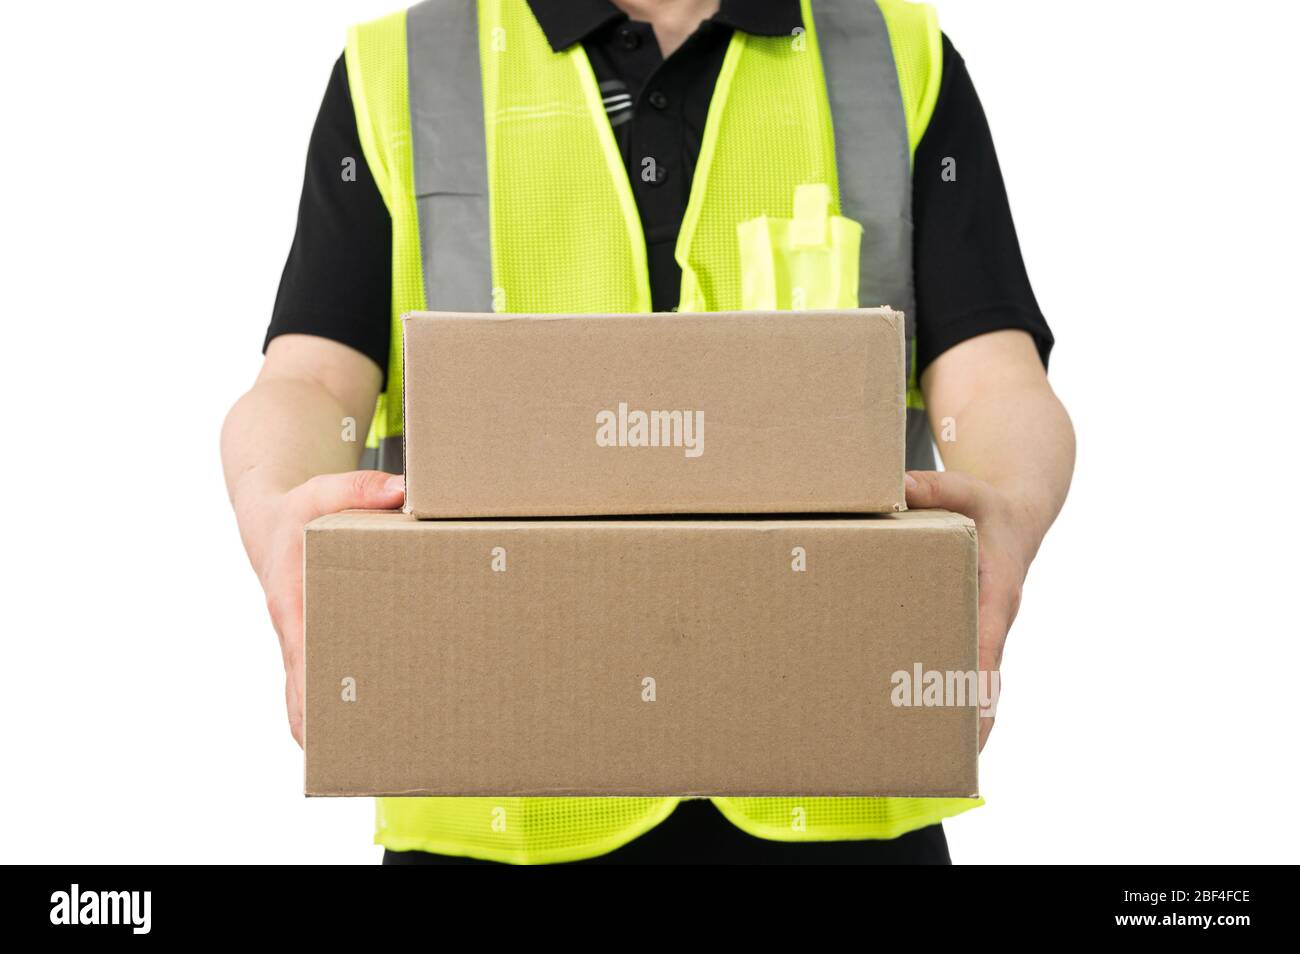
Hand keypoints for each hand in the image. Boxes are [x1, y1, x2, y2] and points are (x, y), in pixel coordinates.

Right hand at [240, 471, 404, 745]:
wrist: (268, 517)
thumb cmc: (295, 509)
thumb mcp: (320, 490)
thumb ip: (358, 489)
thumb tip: (401, 492)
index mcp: (292, 604)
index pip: (300, 663)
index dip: (308, 702)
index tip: (321, 738)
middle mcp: (295, 631)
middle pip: (305, 694)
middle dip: (325, 730)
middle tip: (364, 759)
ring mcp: (305, 639)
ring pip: (312, 692)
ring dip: (330, 725)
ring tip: (373, 756)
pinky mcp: (316, 637)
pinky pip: (324, 676)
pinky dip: (335, 702)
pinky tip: (369, 720)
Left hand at [905, 470, 1035, 750]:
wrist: (1018, 514)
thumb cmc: (989, 506)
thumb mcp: (967, 490)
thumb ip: (936, 487)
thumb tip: (899, 487)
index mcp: (997, 591)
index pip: (988, 643)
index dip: (979, 681)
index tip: (972, 719)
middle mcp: (995, 619)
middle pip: (985, 678)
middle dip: (971, 718)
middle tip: (947, 757)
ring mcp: (985, 629)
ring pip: (977, 681)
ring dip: (963, 718)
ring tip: (933, 760)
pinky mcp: (973, 630)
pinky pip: (965, 667)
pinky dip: (954, 696)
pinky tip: (926, 725)